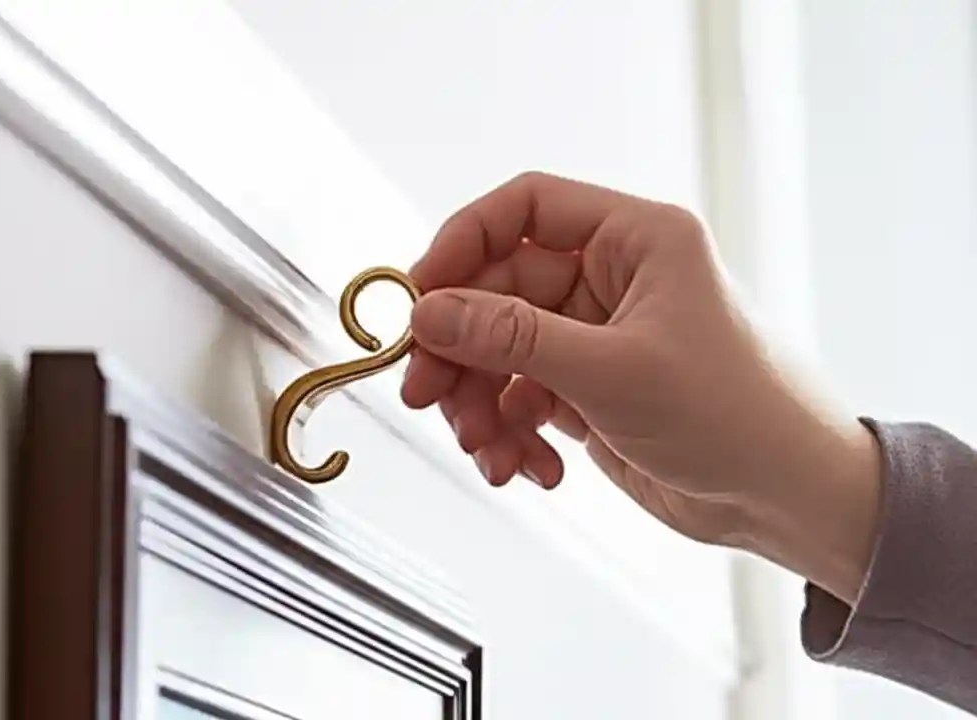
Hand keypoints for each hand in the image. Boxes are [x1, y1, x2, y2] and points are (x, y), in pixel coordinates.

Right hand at [401, 172, 881, 601]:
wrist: (788, 499)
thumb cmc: (735, 416)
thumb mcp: (612, 372)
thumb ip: (512, 338)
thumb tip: (428, 311)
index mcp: (636, 239)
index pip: (525, 208)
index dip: (462, 244)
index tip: (418, 297)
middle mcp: (612, 278)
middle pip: (497, 290)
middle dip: (459, 349)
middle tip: (425, 393)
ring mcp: (597, 336)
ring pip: (500, 350)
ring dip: (480, 403)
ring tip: (487, 451)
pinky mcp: (589, 389)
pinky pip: (520, 397)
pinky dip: (510, 434)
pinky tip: (528, 469)